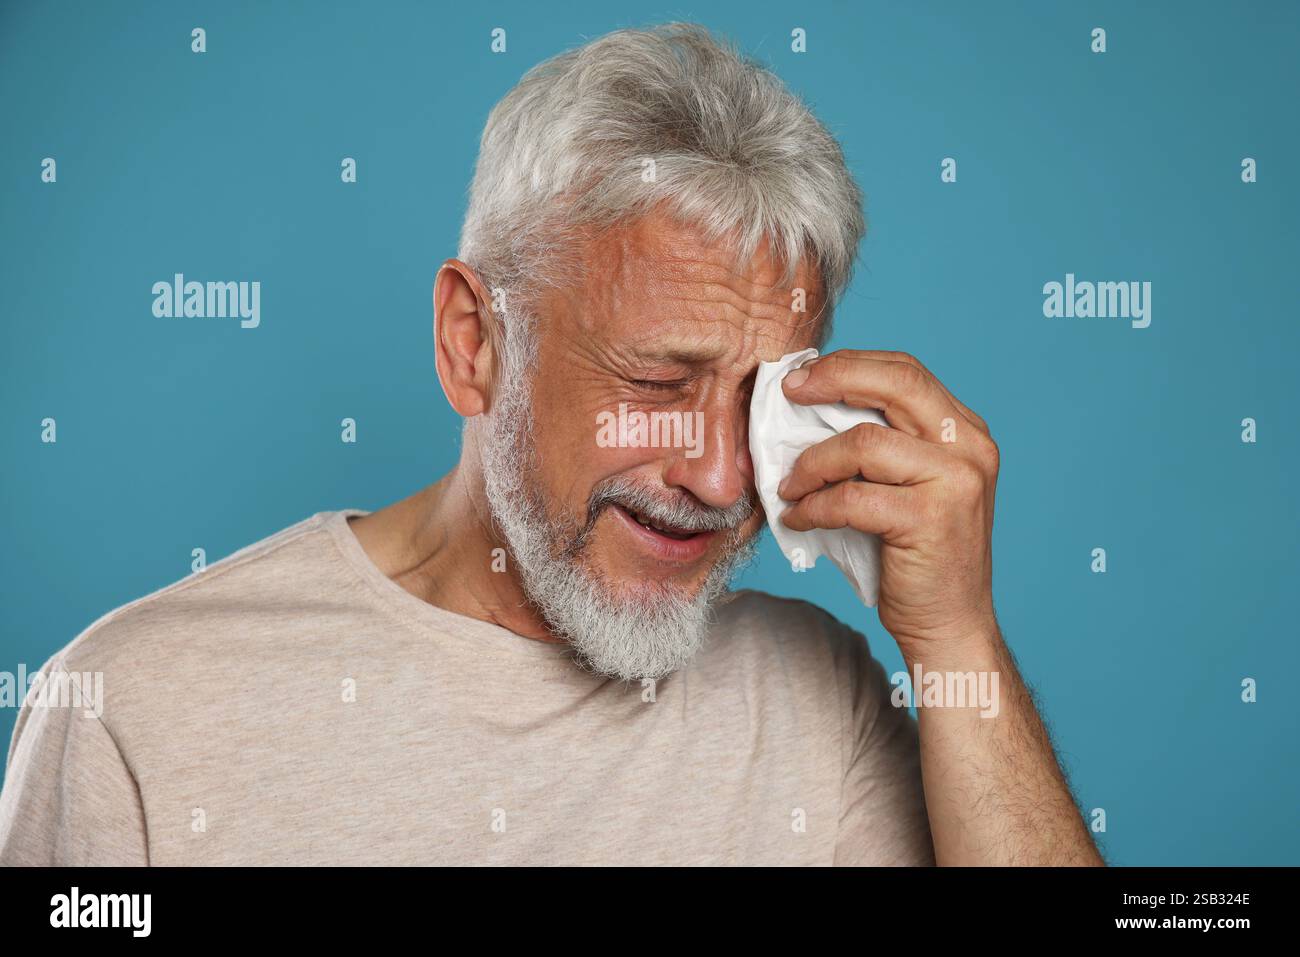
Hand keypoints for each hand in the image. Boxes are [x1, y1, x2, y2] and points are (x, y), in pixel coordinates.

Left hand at [776, 350, 998, 659]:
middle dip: (832, 381)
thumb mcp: (909, 484)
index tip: (803, 376)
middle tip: (787, 394)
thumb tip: (809, 406)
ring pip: (863, 443)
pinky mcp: (930, 518)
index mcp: (966, 431)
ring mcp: (955, 481)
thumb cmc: (917, 555)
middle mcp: (970, 447)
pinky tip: (799, 518)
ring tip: (790, 485)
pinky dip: (814, 507)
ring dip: (812, 463)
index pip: (907, 372)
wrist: (949, 624)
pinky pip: (851, 498)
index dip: (850, 364)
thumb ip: (882, 444)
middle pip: (894, 385)